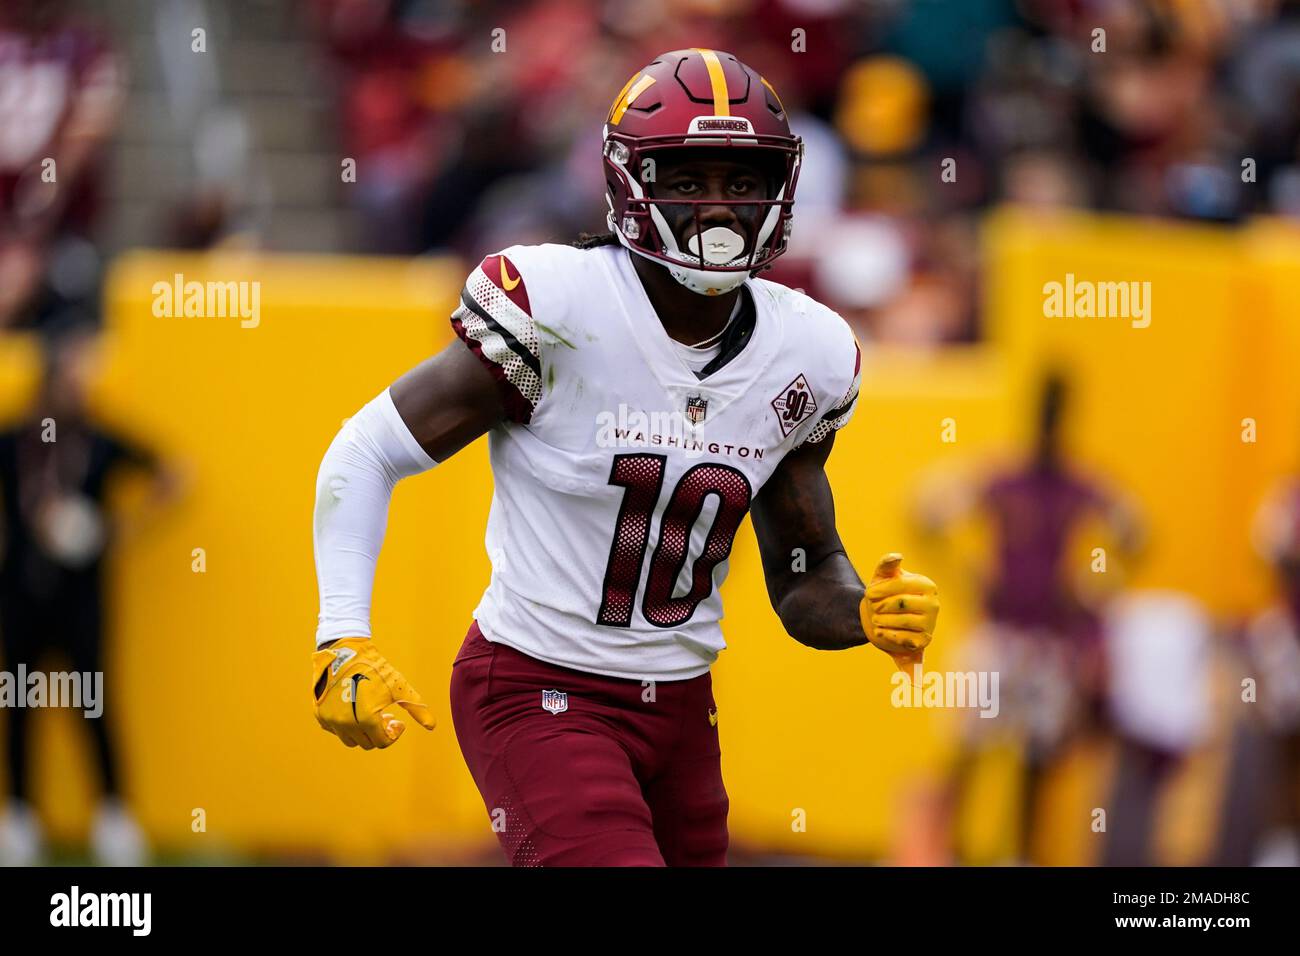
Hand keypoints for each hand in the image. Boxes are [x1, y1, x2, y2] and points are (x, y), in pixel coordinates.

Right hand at [312, 638, 435, 748]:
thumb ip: (417, 709)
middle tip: (386, 716)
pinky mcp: (319, 714)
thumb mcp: (399, 687)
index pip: (382, 742)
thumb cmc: (375, 668)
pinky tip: (355, 709)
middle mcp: (345, 724)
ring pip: (350, 740)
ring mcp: (330, 720)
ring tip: (370, 714)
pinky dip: (347, 725)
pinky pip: (336, 730)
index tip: (398, 720)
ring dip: (363, 732)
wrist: (345, 650)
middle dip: (380, 732)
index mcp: (366, 720)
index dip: (394, 733)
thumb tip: (432, 726)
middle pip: (367, 743)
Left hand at [859, 553, 938, 673]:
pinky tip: (881, 630)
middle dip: (880, 605)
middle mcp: (933, 603)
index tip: (868, 593)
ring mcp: (930, 623)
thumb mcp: (883, 578)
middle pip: (899, 603)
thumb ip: (887, 564)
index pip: (900, 584)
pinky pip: (902, 638)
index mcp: (926, 585)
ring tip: (876, 618)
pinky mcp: (924, 640)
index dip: (880, 589)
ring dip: (881, 620)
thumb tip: (897, 556)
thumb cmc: (886, 594)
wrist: (888, 620)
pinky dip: (886, 634)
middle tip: (873, 607)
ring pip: (900, 621)